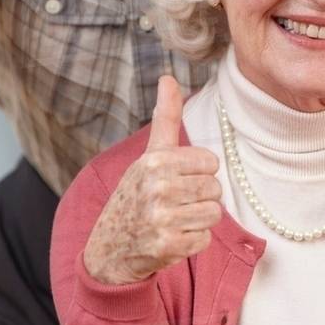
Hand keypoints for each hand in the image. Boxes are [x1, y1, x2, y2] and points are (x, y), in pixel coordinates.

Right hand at [82, 76, 222, 284]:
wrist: (109, 247)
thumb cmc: (138, 194)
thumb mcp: (149, 155)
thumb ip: (165, 117)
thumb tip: (168, 77)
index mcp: (156, 161)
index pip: (211, 162)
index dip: (199, 172)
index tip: (179, 179)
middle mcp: (157, 187)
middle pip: (215, 189)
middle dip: (201, 197)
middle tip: (176, 203)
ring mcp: (162, 218)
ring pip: (214, 214)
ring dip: (198, 220)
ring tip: (174, 219)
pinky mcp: (167, 246)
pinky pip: (205, 239)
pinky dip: (192, 242)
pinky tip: (172, 238)